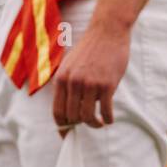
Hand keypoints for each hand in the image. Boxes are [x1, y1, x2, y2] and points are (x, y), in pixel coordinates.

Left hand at [51, 17, 131, 132]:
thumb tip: (68, 113)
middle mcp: (73, 82)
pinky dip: (108, 119)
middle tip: (89, 122)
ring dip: (95, 124)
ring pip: (88, 117)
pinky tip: (109, 118)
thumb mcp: (70, 65)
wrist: (107, 32)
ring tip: (100, 122)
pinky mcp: (107, 85)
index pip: (57, 112)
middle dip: (80, 125)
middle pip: (73, 117)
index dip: (62, 127)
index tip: (68, 134)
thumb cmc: (90, 50)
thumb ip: (67, 85)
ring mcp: (90, 84)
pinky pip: (106, 112)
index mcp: (61, 78)